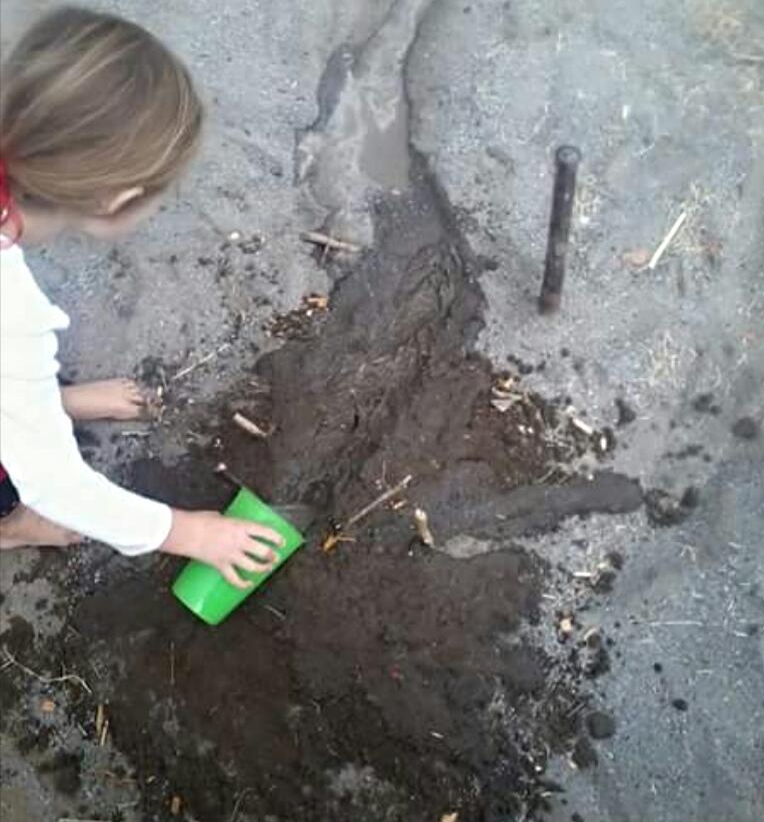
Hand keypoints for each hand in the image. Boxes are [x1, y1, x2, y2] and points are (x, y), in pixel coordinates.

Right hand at [162, 509, 283, 588]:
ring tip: (267, 568)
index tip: (282, 542)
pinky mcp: (221, 565)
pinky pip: (234, 579)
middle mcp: (239, 541)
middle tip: (275, 557)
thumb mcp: (219, 516)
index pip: (265, 532)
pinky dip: (242, 584)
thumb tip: (227, 524)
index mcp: (241, 526)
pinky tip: (248, 585)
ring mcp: (231, 555)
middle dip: (272, 556)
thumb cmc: (200, 520)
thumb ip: (227, 521)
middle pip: (262, 551)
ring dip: (262, 569)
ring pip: (253, 566)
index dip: (276, 538)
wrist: (186, 533)